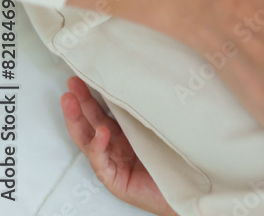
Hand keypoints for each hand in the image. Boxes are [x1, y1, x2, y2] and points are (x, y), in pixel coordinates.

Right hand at [60, 76, 178, 215]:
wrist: (192, 190)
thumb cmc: (181, 161)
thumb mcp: (168, 128)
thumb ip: (159, 111)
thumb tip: (159, 80)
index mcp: (128, 134)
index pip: (107, 111)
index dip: (97, 93)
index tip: (90, 73)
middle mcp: (118, 147)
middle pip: (93, 121)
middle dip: (80, 102)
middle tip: (71, 81)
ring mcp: (114, 163)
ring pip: (90, 139)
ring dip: (78, 119)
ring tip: (71, 100)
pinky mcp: (115, 180)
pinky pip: (102, 162)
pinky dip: (99, 146)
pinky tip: (101, 132)